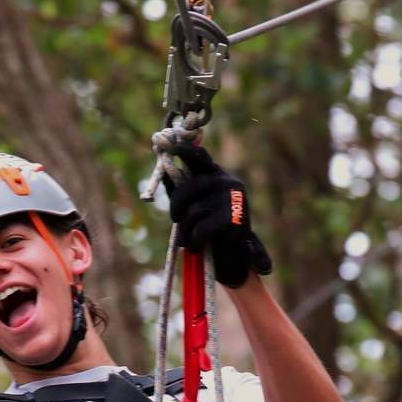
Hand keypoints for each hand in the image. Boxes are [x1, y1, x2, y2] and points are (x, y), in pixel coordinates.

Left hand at [163, 142, 272, 286]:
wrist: (233, 257)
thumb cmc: (209, 229)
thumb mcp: (193, 206)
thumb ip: (180, 188)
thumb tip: (165, 168)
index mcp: (216, 175)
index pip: (199, 157)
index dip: (184, 150)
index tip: (169, 145)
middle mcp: (228, 181)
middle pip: (189, 188)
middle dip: (176, 207)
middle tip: (175, 221)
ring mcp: (234, 199)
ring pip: (193, 211)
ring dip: (185, 231)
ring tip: (189, 240)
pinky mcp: (237, 219)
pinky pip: (202, 228)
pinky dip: (194, 241)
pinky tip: (197, 246)